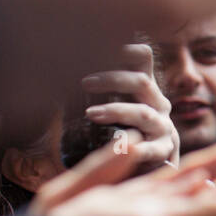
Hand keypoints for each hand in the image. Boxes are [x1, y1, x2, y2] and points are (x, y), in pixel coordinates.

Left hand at [81, 42, 179, 166]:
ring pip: (143, 113)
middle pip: (141, 82)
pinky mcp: (164, 152)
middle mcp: (158, 104)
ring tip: (90, 114)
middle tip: (84, 83)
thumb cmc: (119, 134)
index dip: (124, 49)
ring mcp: (163, 127)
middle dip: (112, 80)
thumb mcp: (109, 108)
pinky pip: (150, 149)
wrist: (145, 169)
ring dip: (116, 111)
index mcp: (144, 89)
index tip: (97, 47)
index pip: (142, 57)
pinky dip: (131, 147)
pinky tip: (115, 146)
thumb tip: (52, 74)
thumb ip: (90, 93)